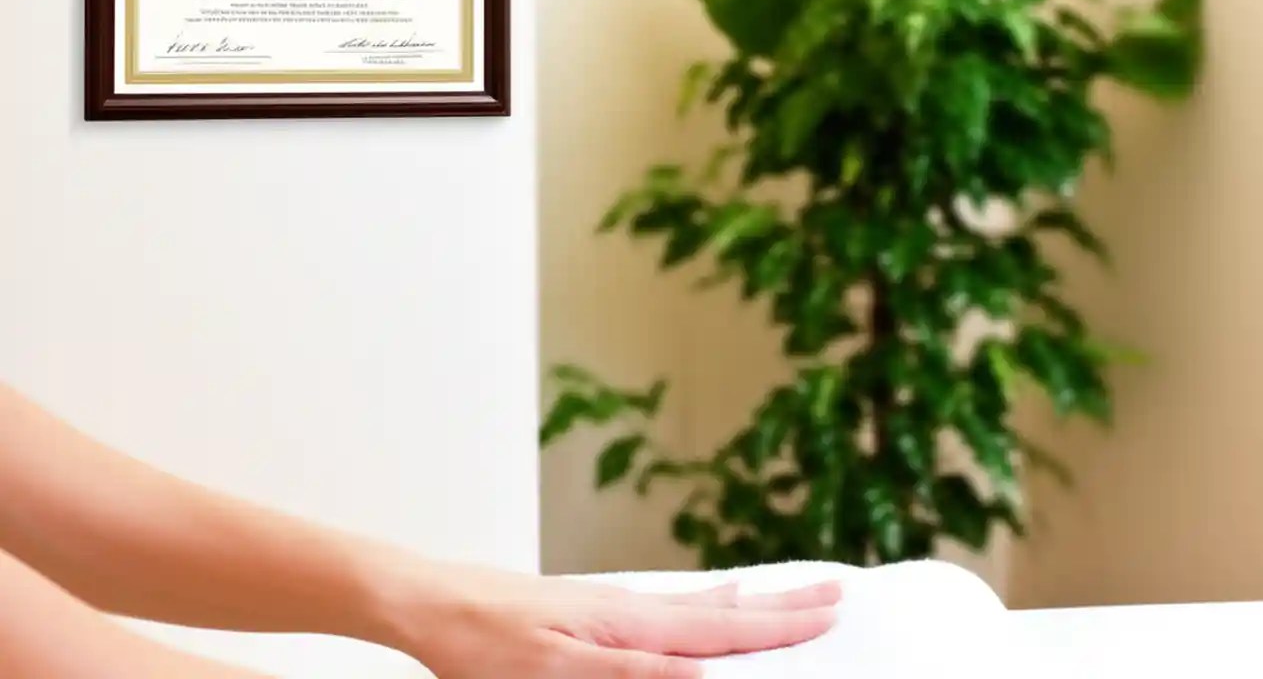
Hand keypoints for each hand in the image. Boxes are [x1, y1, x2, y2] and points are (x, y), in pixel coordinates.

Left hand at [381, 562, 840, 678]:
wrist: (430, 603)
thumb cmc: (482, 641)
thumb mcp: (556, 668)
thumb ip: (632, 670)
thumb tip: (705, 671)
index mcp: (629, 623)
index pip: (722, 626)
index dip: (780, 624)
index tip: (831, 612)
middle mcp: (629, 607)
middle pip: (723, 608)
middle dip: (781, 606)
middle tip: (833, 591)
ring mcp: (611, 606)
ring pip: (698, 606)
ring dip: (748, 603)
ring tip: (782, 596)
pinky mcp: (591, 611)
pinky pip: (667, 609)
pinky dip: (701, 605)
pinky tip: (699, 604)